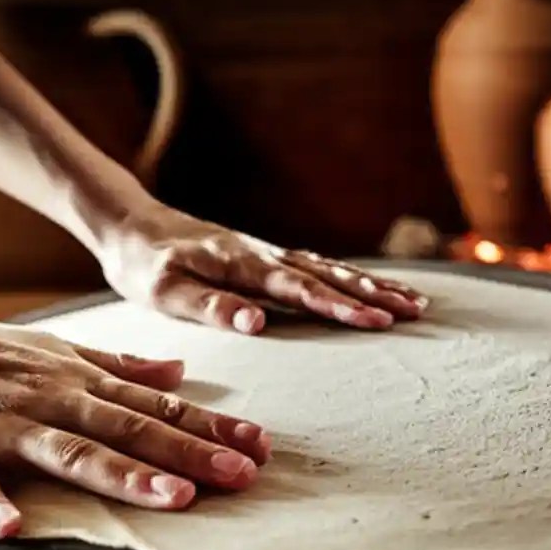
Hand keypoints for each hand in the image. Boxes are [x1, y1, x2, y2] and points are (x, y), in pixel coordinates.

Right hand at [0, 309, 271, 538]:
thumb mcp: (59, 352)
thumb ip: (119, 366)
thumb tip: (181, 371)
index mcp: (79, 382)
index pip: (155, 407)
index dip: (208, 427)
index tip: (260, 445)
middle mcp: (51, 400)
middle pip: (128, 430)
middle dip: (187, 453)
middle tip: (242, 474)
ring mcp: (2, 426)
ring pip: (68, 451)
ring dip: (120, 474)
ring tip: (173, 498)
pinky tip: (11, 528)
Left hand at [97, 204, 428, 334]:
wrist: (131, 226)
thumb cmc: (143, 265)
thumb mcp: (163, 292)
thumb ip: (210, 306)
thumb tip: (258, 323)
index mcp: (242, 264)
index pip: (301, 288)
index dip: (340, 307)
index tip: (377, 323)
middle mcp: (264, 254)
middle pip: (329, 275)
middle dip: (376, 295)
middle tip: (419, 311)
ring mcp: (268, 254)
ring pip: (330, 269)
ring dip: (372, 285)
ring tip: (414, 302)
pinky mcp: (265, 257)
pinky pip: (318, 266)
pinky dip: (350, 277)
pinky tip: (371, 287)